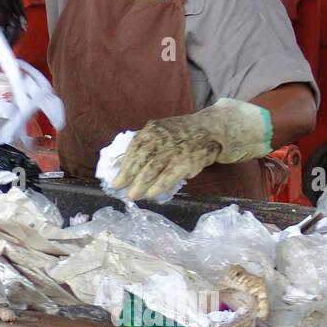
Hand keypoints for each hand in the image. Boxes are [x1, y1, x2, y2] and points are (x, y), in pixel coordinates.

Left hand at [111, 98, 272, 200]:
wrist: (211, 130)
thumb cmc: (179, 136)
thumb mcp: (160, 134)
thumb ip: (143, 147)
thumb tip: (118, 165)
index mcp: (152, 130)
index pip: (134, 149)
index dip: (124, 166)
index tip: (115, 181)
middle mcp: (163, 137)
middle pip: (142, 160)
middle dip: (130, 178)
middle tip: (121, 191)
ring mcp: (176, 148)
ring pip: (155, 169)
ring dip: (142, 185)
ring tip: (134, 196)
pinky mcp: (188, 160)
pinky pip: (171, 175)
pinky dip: (160, 186)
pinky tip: (152, 194)